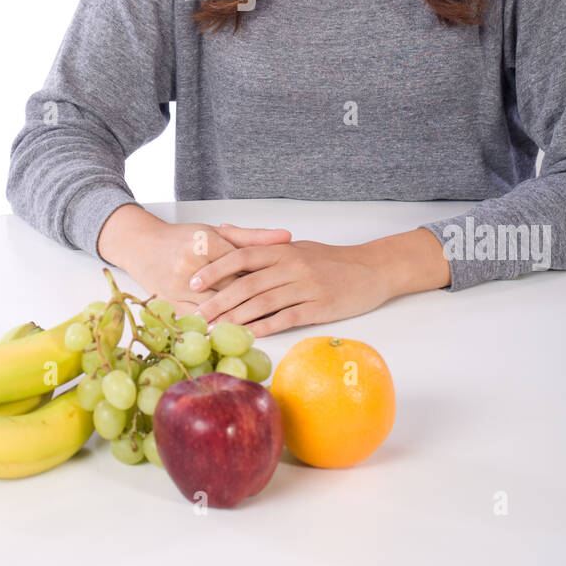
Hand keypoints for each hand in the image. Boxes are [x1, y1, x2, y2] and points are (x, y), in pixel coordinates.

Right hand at [98, 206, 293, 314]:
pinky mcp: (169, 303)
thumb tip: (288, 236)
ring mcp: (177, 287)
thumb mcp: (217, 231)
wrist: (141, 245)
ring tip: (263, 326)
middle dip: (254, 301)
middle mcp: (190, 265)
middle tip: (281, 311)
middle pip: (229, 289)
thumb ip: (253, 236)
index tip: (284, 287)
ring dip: (237, 319)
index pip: (241, 265)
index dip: (262, 277)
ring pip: (214, 308)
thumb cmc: (183, 238)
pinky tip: (230, 334)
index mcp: (204, 243)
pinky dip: (214, 327)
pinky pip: (196, 319)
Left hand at [189, 234, 396, 336]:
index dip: (215, 270)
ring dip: (236, 319)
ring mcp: (306, 286)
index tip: (193, 283)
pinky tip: (249, 336)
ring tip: (216, 331)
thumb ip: (257, 242)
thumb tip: (222, 229)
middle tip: (197, 317)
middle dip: (218, 302)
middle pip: (247, 285)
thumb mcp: (293, 245)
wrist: (371, 268)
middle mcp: (291, 266)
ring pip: (263, 304)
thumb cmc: (328, 259)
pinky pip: (287, 318)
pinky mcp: (319, 307)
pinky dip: (266, 327)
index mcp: (282, 250)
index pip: (241, 256)